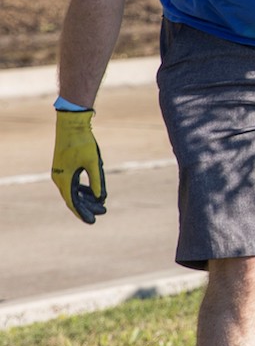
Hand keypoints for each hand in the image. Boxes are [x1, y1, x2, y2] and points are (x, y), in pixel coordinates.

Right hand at [52, 109, 106, 223]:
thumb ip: (97, 181)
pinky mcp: (64, 167)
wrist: (71, 124)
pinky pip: (73, 183)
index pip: (72, 202)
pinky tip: (94, 193)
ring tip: (102, 204)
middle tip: (104, 212)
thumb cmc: (82, 142)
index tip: (92, 221)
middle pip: (73, 198)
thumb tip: (100, 198)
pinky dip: (83, 189)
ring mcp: (61, 172)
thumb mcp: (93, 163)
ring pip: (74, 191)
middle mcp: (59, 177)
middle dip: (88, 207)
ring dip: (87, 198)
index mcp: (64, 178)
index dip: (82, 213)